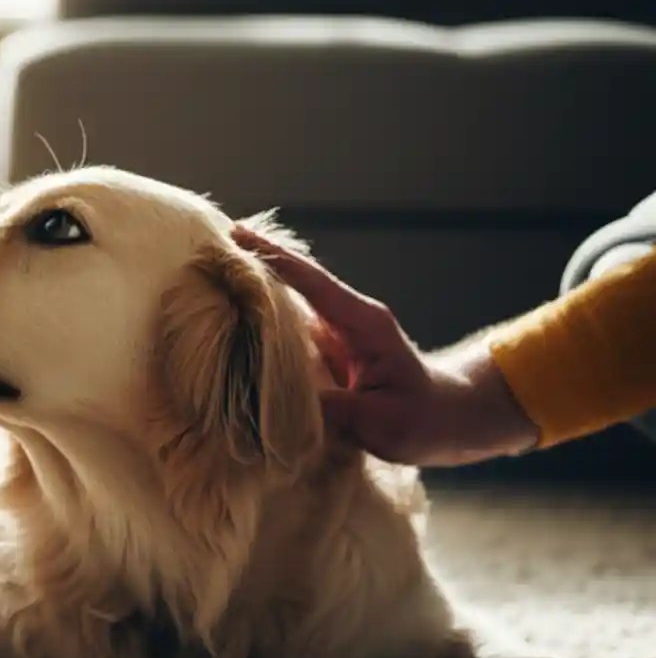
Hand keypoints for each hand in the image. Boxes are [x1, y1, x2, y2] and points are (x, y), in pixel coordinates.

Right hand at [230, 225, 538, 465]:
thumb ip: (328, 411)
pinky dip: (261, 331)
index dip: (273, 259)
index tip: (236, 236)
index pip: (310, 283)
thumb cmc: (426, 420)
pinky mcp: (329, 354)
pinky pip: (289, 336)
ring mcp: (337, 336)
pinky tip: (232, 331)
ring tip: (208, 286)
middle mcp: (346, 321)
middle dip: (253, 267)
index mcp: (362, 323)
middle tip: (206, 253)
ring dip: (252, 299)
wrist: (452, 421)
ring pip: (288, 309)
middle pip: (293, 284)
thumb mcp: (378, 421)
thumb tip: (278, 406)